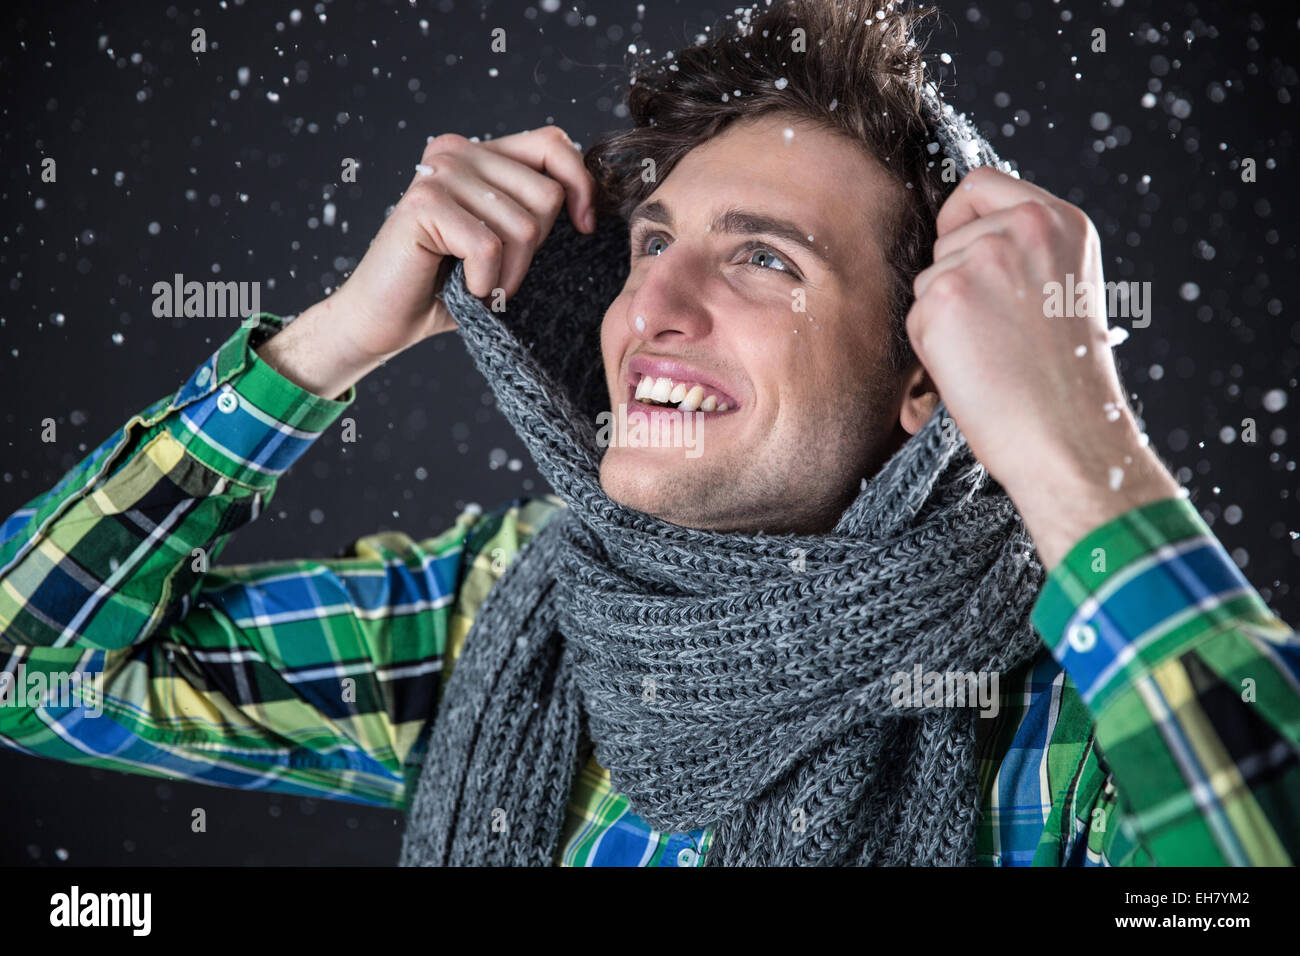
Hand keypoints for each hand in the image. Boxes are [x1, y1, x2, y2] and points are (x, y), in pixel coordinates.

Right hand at [327, 125, 597, 358]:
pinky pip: (489, 247)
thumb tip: (592, 203)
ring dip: (509, 273)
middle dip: (534, 250)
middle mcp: (457, 150)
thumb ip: (533, 209)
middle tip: (498, 272)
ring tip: (479, 283)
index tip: (583, 227)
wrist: (385, 319)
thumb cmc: (449, 286)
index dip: (581, 186)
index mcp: (479, 152)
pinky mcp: (424, 203)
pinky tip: (464, 288)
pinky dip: (485, 282)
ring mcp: (439, 173)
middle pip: (546, 195)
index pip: (554, 143)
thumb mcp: (505, 241)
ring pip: (523, 226)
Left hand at [906, 166, 1179, 567]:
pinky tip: (973, 368)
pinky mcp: (943, 296)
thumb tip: (961, 240)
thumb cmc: (1066, 380)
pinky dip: (931, 347)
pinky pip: (914, 316)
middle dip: (955, 278)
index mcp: (1061, 220)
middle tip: (997, 330)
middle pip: (945, 235)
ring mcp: (981, 258)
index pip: (979, 184)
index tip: (969, 256)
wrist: (1070, 435)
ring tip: (992, 352)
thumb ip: (1023, 251)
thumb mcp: (1064, 287)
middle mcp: (1023, 227)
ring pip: (926, 278)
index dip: (961, 219)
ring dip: (943, 316)